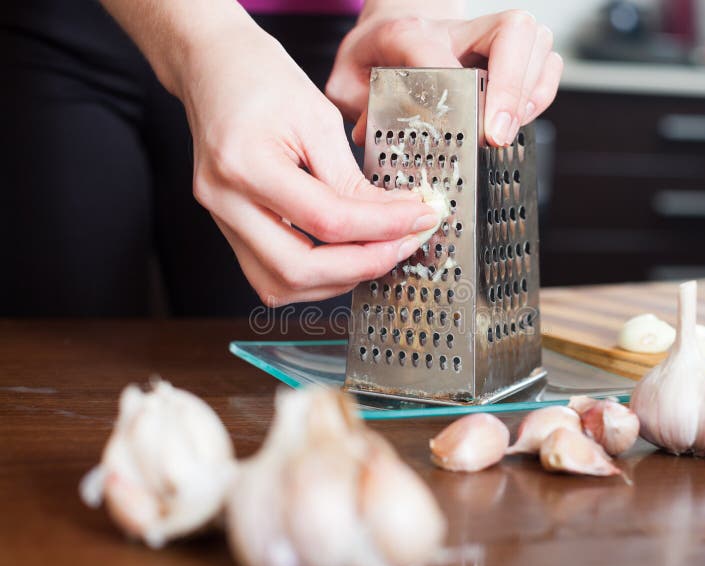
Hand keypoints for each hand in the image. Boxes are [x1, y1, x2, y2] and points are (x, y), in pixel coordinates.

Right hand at [175, 27, 437, 305]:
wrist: (211, 65)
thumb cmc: (259, 77)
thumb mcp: (316, 116)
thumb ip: (351, 178)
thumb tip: (394, 217)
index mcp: (245, 164)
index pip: (326, 219)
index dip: (383, 226)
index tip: (419, 218)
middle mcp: (225, 201)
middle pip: (296, 269)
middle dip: (362, 265)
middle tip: (404, 245)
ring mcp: (222, 220)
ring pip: (280, 286)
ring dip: (338, 279)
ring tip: (379, 251)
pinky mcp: (229, 230)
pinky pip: (271, 276)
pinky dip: (315, 276)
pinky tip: (345, 256)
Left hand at [326, 10, 562, 146]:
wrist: (392, 30)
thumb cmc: (374, 57)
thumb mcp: (348, 82)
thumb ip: (357, 108)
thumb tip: (371, 135)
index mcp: (410, 33)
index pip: (438, 49)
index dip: (456, 86)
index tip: (470, 126)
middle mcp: (458, 29)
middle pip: (512, 31)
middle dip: (513, 85)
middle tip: (498, 133)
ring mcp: (489, 36)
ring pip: (536, 44)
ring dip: (530, 93)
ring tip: (506, 130)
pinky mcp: (511, 51)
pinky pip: (547, 63)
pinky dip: (541, 94)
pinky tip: (520, 119)